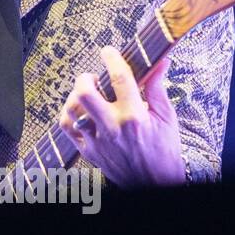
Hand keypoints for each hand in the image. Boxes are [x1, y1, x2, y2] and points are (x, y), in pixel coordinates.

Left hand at [58, 46, 185, 187]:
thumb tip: (161, 62)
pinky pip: (67, 129)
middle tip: (92, 78)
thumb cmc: (163, 150)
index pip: (120, 78)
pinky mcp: (88, 152)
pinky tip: (80, 112)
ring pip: (72, 111)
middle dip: (85, 78)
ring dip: (75, 98)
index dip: (112, 59)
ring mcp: (98, 141)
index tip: (109, 51)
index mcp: (135, 116)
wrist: (154, 183)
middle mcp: (113, 127)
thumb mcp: (167, 118)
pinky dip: (69, 116)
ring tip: (86, 95)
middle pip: (85, 93)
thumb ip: (158, 88)